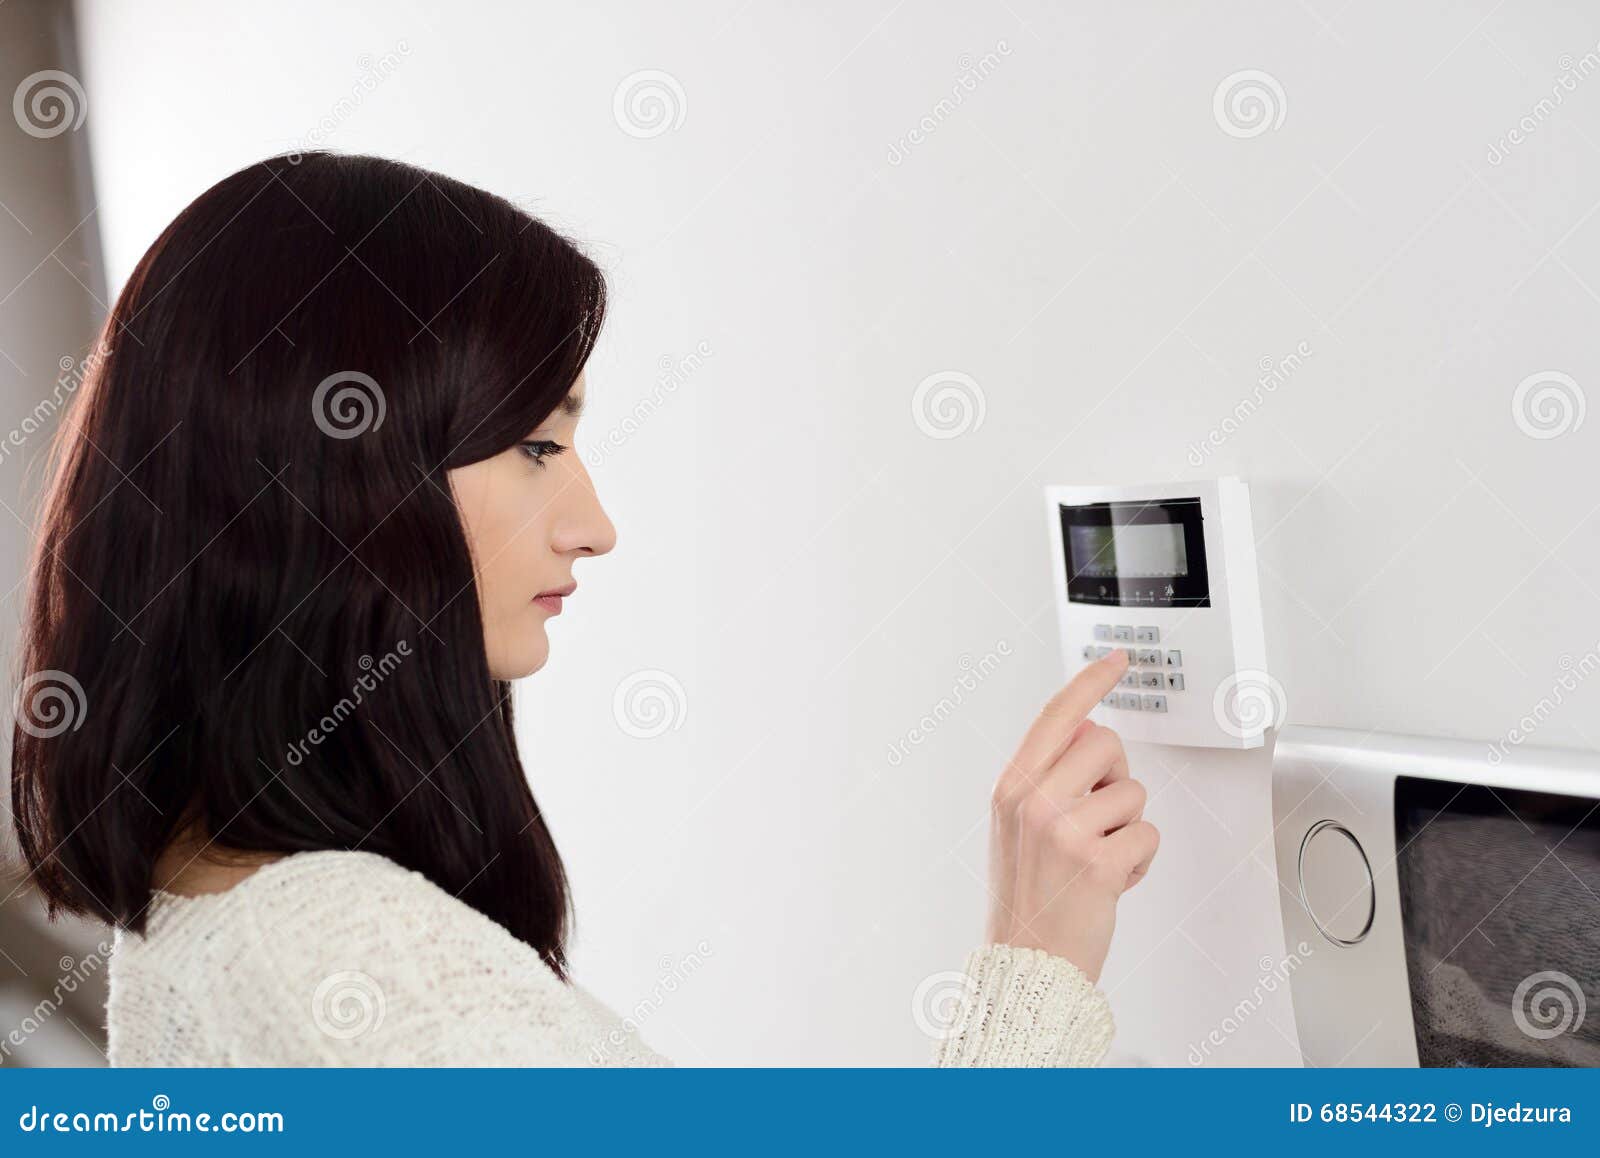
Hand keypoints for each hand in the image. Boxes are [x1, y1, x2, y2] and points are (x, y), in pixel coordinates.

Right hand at [985, 649, 1158, 981]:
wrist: (1027, 964)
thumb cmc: (1027, 898)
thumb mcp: (1015, 828)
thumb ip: (1044, 780)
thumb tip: (1087, 736)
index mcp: (1012, 787)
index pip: (1056, 716)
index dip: (1090, 682)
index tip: (1118, 659)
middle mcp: (1034, 801)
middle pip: (1106, 744)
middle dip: (1115, 776)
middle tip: (1099, 816)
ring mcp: (1064, 830)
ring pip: (1133, 791)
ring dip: (1128, 826)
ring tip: (1100, 858)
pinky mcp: (1098, 861)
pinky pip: (1147, 833)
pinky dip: (1140, 859)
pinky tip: (1113, 881)